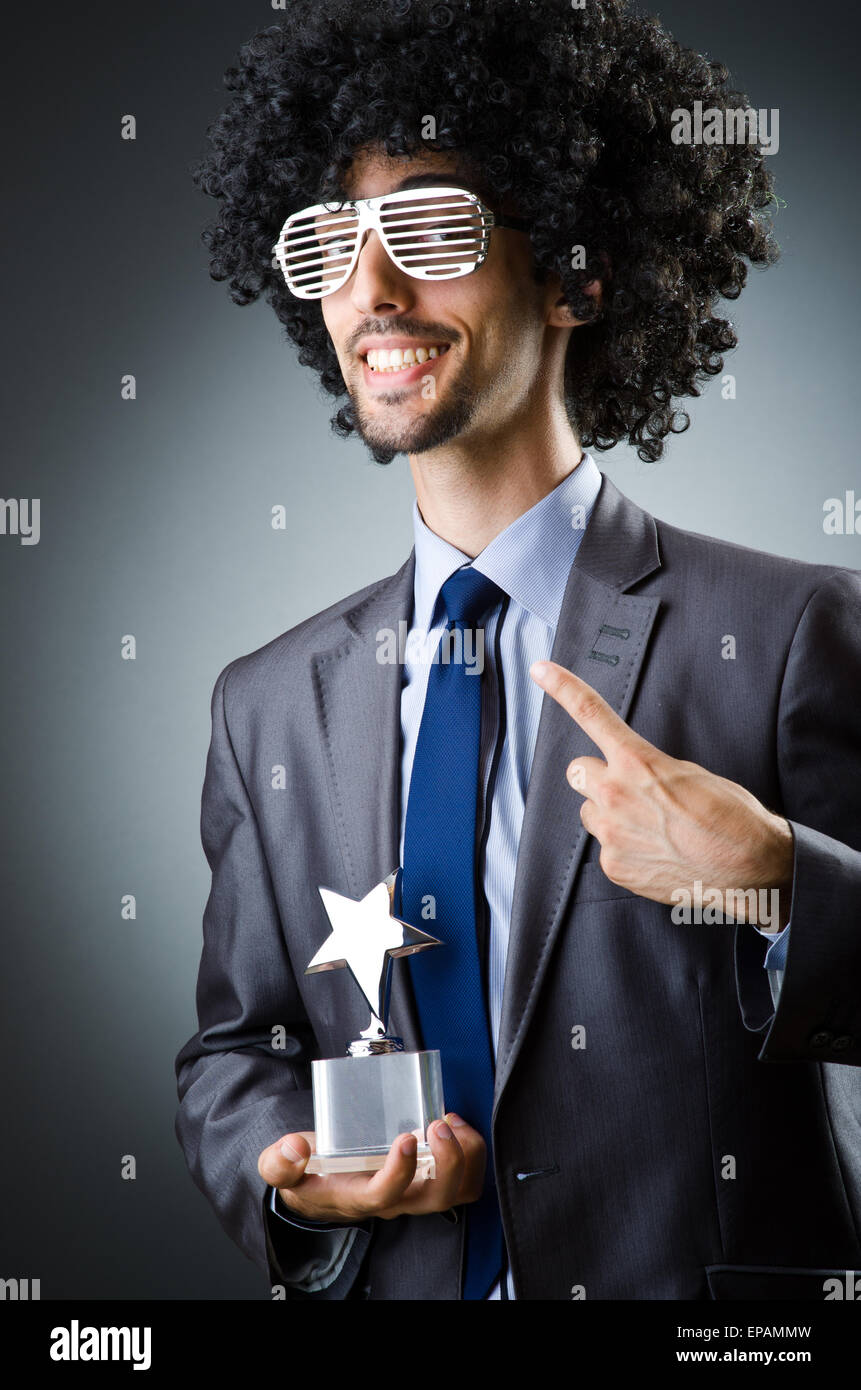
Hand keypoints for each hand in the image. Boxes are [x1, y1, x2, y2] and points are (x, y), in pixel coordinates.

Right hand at [258, 1114, 485, 1223]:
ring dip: (466, 1157)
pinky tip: (453, 1123)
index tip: (404, 1136)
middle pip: (436, 1198)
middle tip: (438, 1124)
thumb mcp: (279, 1168)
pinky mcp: (426, 1178)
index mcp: (358, 1196)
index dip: (400, 1171)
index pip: (385, 1194)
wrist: (317, 1187)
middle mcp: (394, 1199)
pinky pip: (463, 1178)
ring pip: (457, 1190)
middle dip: (447, 1162)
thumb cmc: (306, 1175)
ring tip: (451, 1120)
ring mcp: (414, 1191)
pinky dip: (470, 1153)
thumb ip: (279, 1161)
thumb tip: (295, 1147)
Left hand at [530, 660, 793, 928]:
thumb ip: (648, 767)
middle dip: (599, 777)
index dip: (562, 687)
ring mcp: (611, 833)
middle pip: (580, 772)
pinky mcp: (613, 865)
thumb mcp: (691, 773)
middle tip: (631, 790)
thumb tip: (633, 774)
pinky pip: (606, 847)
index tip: (541, 670)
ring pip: (590, 812)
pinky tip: (655, 851)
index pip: (591, 714)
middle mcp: (615, 794)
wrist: (750, 867)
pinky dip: (625, 848)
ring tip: (651, 826)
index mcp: (637, 761)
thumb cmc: (730, 816)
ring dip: (610, 813)